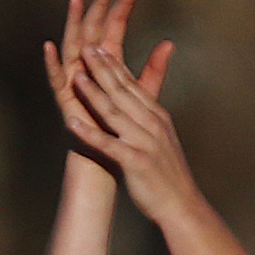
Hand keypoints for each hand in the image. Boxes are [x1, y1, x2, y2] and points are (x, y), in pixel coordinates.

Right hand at [41, 0, 174, 120]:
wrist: (112, 164)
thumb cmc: (124, 133)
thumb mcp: (142, 96)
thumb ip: (153, 71)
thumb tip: (169, 43)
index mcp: (107, 66)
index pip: (114, 28)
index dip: (123, 7)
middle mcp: (89, 70)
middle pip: (93, 30)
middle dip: (100, 7)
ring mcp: (76, 83)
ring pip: (72, 47)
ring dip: (73, 23)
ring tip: (76, 0)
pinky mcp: (65, 103)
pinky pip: (56, 80)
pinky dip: (52, 64)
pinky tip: (50, 46)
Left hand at [50, 0, 200, 219]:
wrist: (182, 205)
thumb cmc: (169, 176)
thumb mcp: (163, 139)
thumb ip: (151, 118)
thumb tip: (143, 103)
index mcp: (157, 117)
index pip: (133, 86)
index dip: (114, 66)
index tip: (99, 48)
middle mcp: (152, 125)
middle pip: (123, 92)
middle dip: (103, 69)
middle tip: (86, 48)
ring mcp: (144, 143)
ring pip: (115, 112)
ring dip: (94, 94)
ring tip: (77, 77)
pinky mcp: (135, 162)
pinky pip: (108, 145)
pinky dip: (89, 133)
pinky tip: (72, 123)